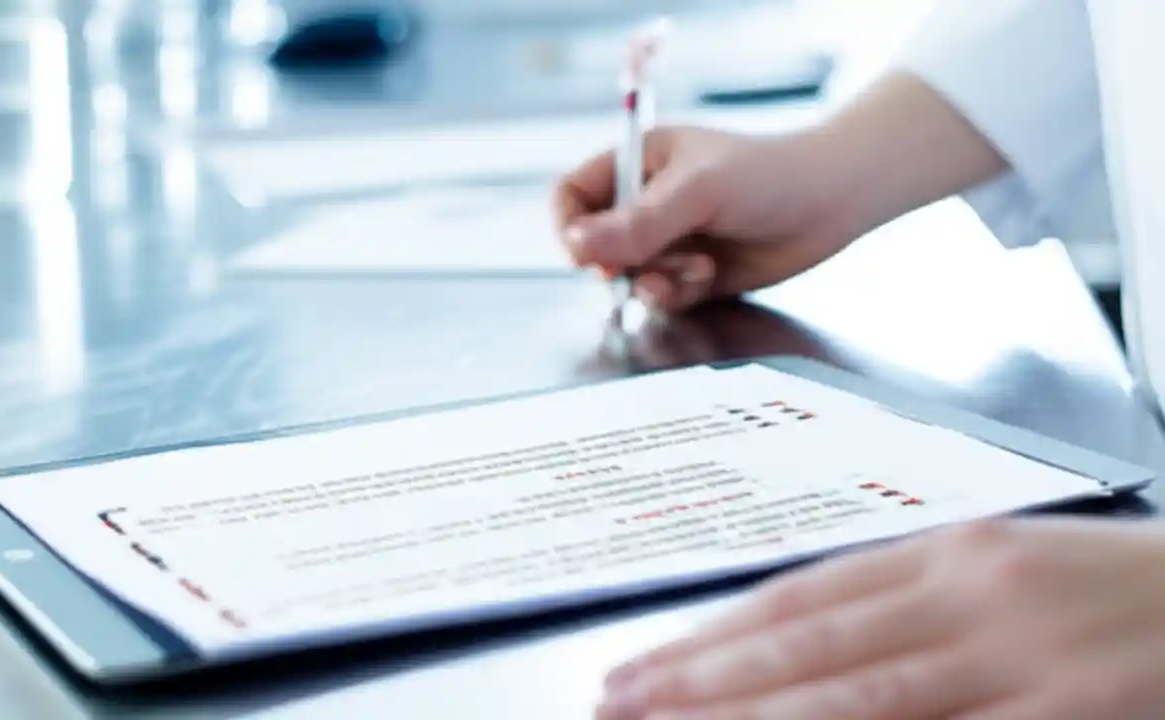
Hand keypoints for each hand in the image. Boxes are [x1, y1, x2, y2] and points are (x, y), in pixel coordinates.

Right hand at [553, 126, 854, 313]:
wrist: (832, 203)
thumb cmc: (769, 176)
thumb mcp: (697, 192)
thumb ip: (637, 224)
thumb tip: (577, 247)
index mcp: (638, 164)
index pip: (573, 195)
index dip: (569, 225)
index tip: (584, 254)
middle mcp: (647, 203)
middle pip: (595, 245)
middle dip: (619, 263)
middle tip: (645, 267)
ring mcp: (669, 241)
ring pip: (628, 277)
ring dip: (654, 281)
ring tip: (695, 269)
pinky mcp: (691, 274)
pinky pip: (659, 298)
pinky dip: (677, 295)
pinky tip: (708, 277)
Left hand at [595, 518, 1164, 719]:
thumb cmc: (1126, 590)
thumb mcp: (1011, 571)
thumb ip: (912, 601)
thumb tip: (805, 645)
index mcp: (952, 550)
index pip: (801, 594)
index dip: (713, 633)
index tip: (641, 663)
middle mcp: (971, 591)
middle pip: (808, 642)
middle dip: (701, 680)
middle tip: (617, 703)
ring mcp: (1022, 654)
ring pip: (858, 696)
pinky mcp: (1075, 710)